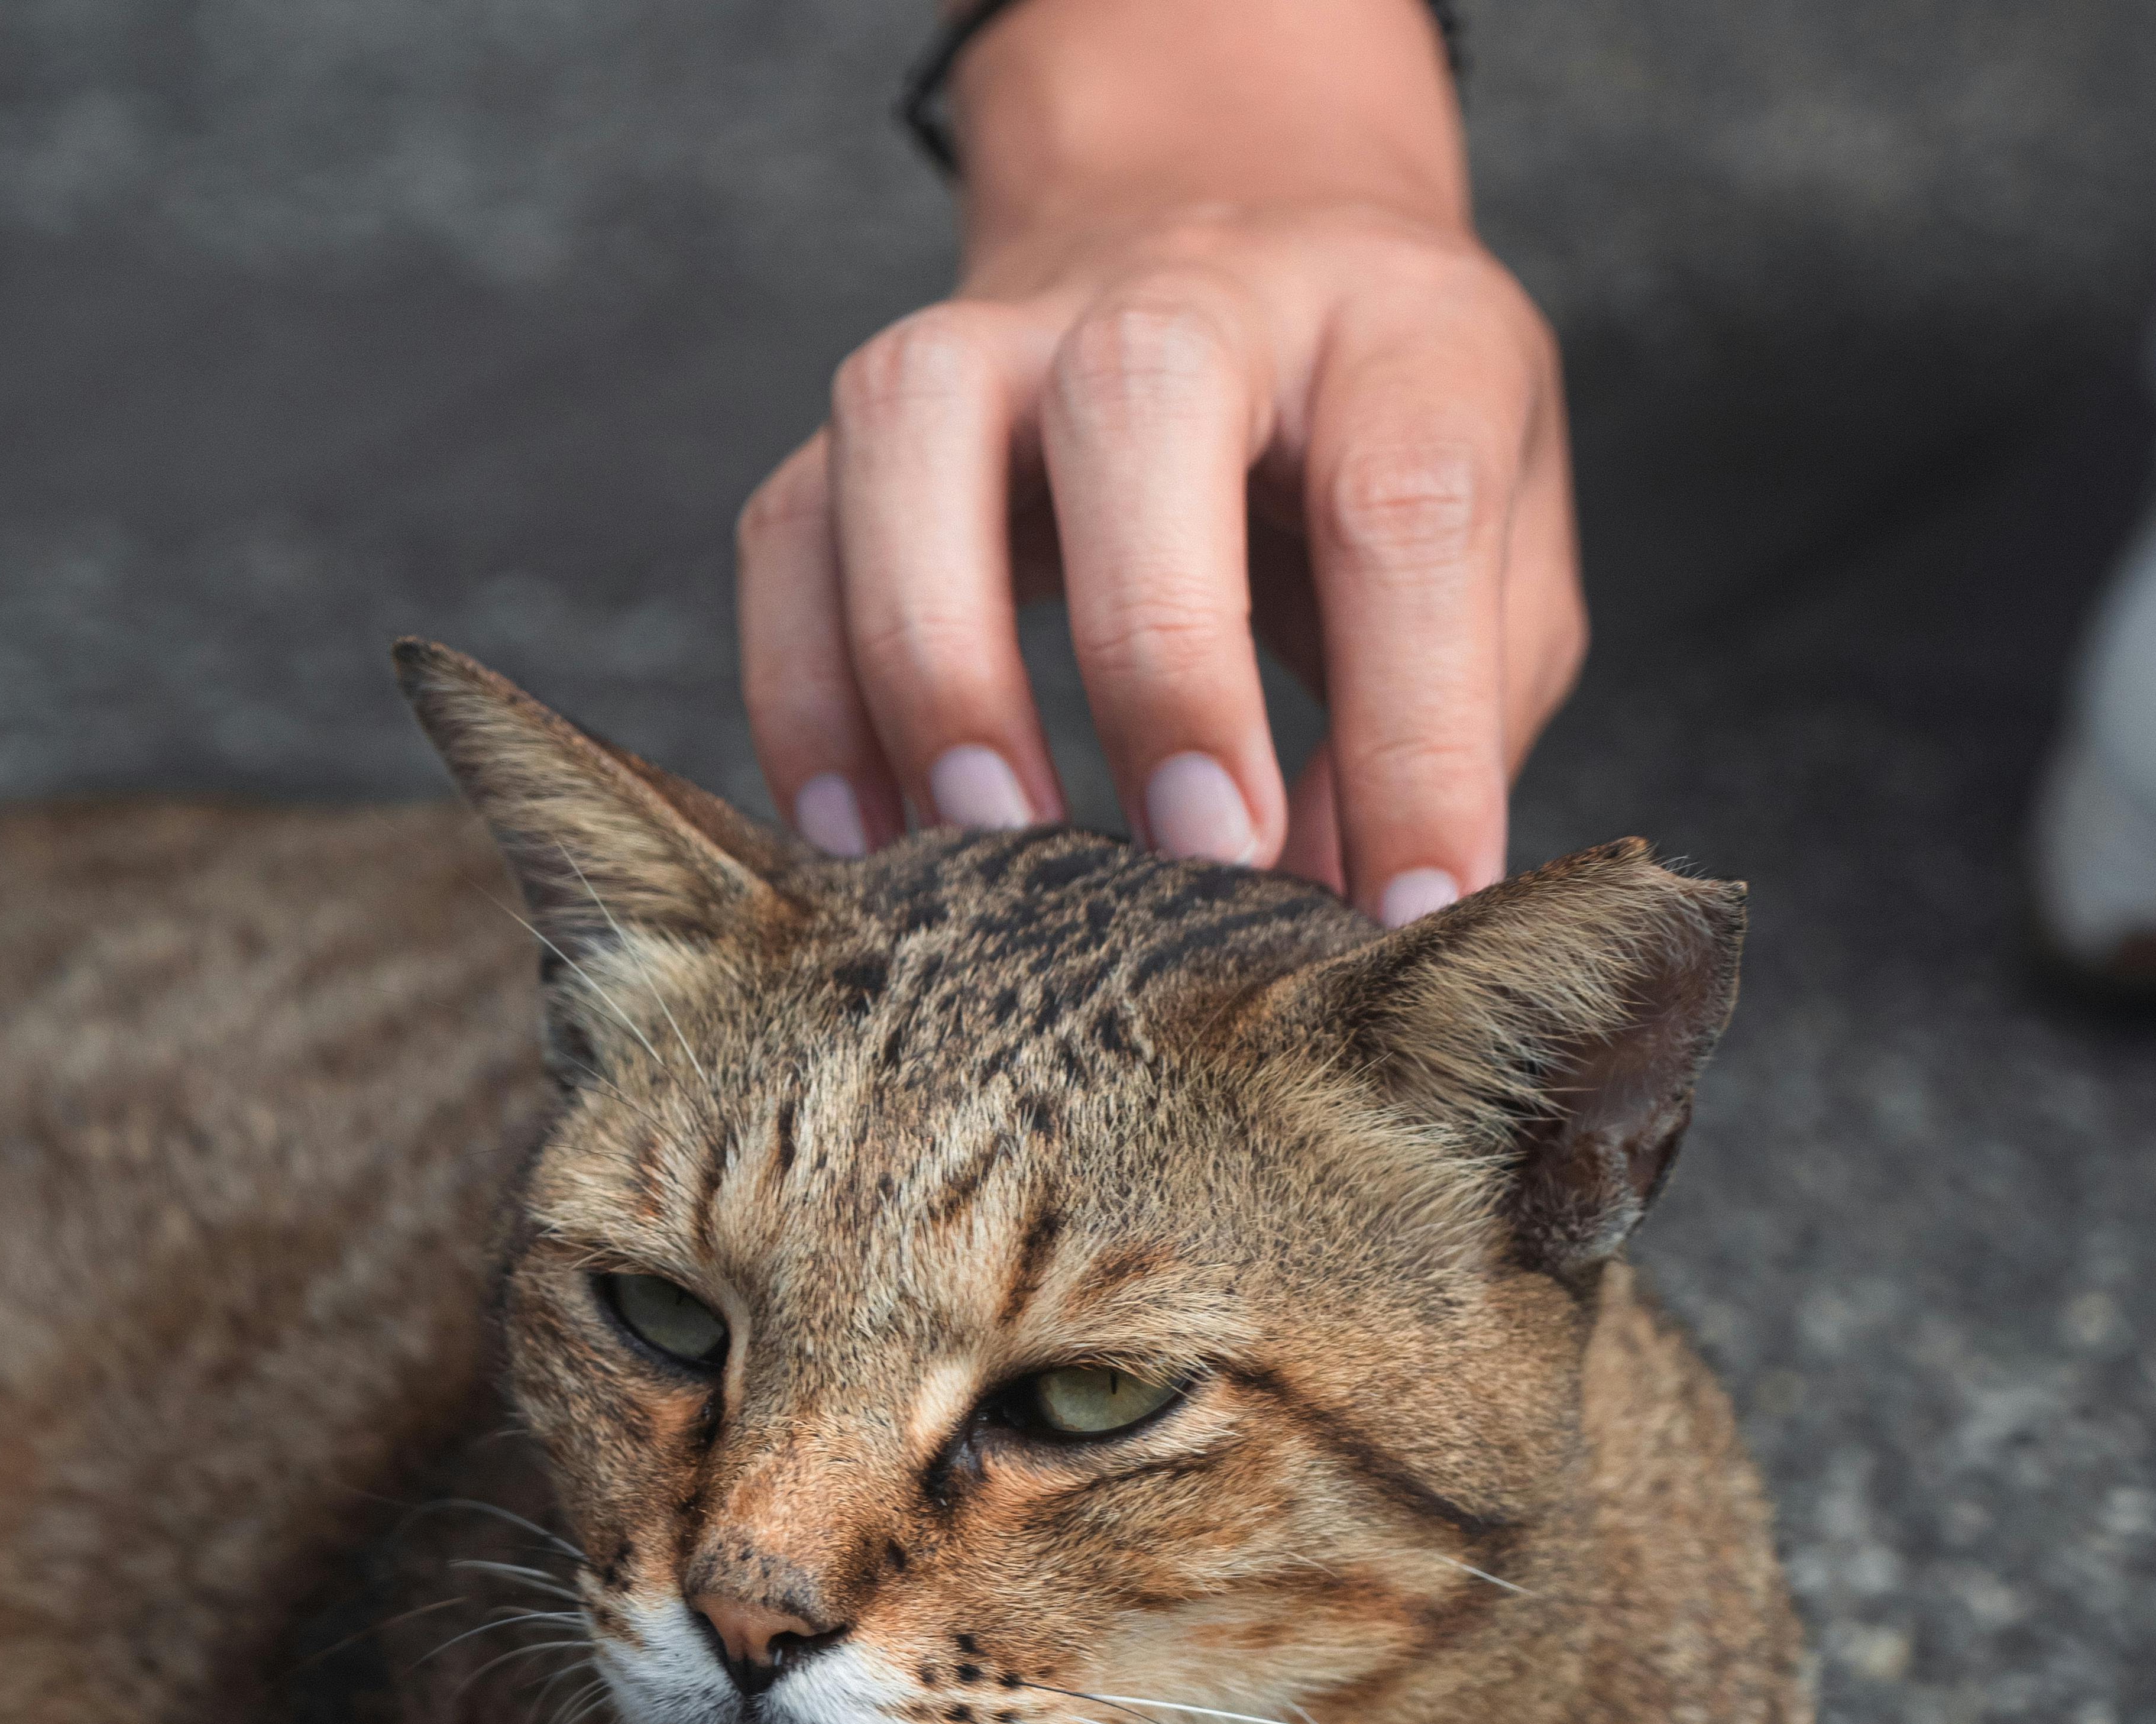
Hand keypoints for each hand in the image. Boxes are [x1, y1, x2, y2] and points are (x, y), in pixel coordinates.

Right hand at [738, 0, 1584, 921]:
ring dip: (935, 655)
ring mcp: (1007, 331)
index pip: (1411, 502)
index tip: (1403, 916)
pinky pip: (792, 534)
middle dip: (1158, 648)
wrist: (1234, 224)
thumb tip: (1355, 937)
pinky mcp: (875, 415)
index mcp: (1397, 331)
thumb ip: (1451, 729)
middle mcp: (1192, 292)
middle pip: (1140, 395)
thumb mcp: (1492, 560)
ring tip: (987, 841)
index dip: (1414, 728)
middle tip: (1195, 850)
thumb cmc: (1376, 444)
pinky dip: (806, 694)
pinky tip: (864, 838)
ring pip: (913, 424)